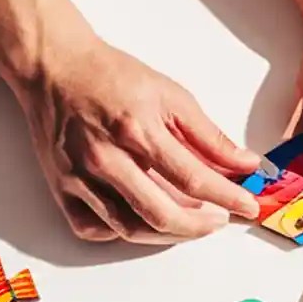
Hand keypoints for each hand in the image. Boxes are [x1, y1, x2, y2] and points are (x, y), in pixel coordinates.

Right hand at [15, 39, 259, 243]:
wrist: (54, 67)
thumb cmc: (111, 77)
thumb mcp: (170, 95)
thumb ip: (209, 135)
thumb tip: (245, 163)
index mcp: (136, 130)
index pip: (193, 179)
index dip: (227, 197)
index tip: (248, 206)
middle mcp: (105, 158)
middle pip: (163, 214)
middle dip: (201, 225)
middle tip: (220, 220)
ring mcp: (79, 178)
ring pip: (131, 229)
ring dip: (169, 234)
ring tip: (192, 223)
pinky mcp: (62, 189)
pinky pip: (96, 229)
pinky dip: (124, 232)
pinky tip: (145, 220)